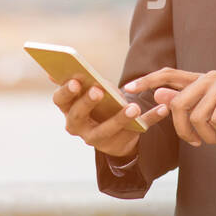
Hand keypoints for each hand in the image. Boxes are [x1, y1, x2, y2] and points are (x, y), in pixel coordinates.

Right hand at [51, 76, 170, 158]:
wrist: (113, 132)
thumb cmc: (97, 103)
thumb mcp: (87, 92)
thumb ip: (76, 82)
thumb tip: (53, 72)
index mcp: (68, 109)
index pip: (60, 100)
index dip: (66, 92)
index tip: (75, 81)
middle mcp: (78, 127)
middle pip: (79, 116)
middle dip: (88, 102)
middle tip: (99, 91)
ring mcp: (98, 139)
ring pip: (106, 130)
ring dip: (120, 118)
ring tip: (133, 107)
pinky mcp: (120, 144)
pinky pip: (136, 131)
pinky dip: (150, 119)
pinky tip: (162, 108)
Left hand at [124, 68, 215, 146]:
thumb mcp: (208, 116)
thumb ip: (184, 105)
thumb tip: (158, 95)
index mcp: (200, 81)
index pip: (168, 75)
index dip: (147, 81)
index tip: (127, 88)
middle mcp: (209, 78)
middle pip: (178, 104)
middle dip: (184, 130)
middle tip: (198, 141)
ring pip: (197, 116)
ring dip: (208, 135)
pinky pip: (215, 120)